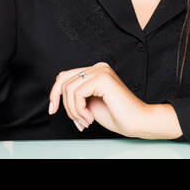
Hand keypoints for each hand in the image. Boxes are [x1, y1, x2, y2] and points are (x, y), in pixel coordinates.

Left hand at [47, 62, 178, 138]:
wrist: (136, 122)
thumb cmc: (117, 115)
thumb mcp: (89, 103)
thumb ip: (76, 95)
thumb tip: (56, 97)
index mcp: (95, 71)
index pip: (64, 76)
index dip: (54, 93)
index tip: (53, 110)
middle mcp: (98, 67)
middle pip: (63, 81)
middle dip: (65, 105)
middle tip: (77, 120)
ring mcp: (100, 71)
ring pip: (68, 89)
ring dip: (73, 111)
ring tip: (85, 121)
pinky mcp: (102, 78)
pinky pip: (77, 93)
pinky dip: (79, 110)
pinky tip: (90, 118)